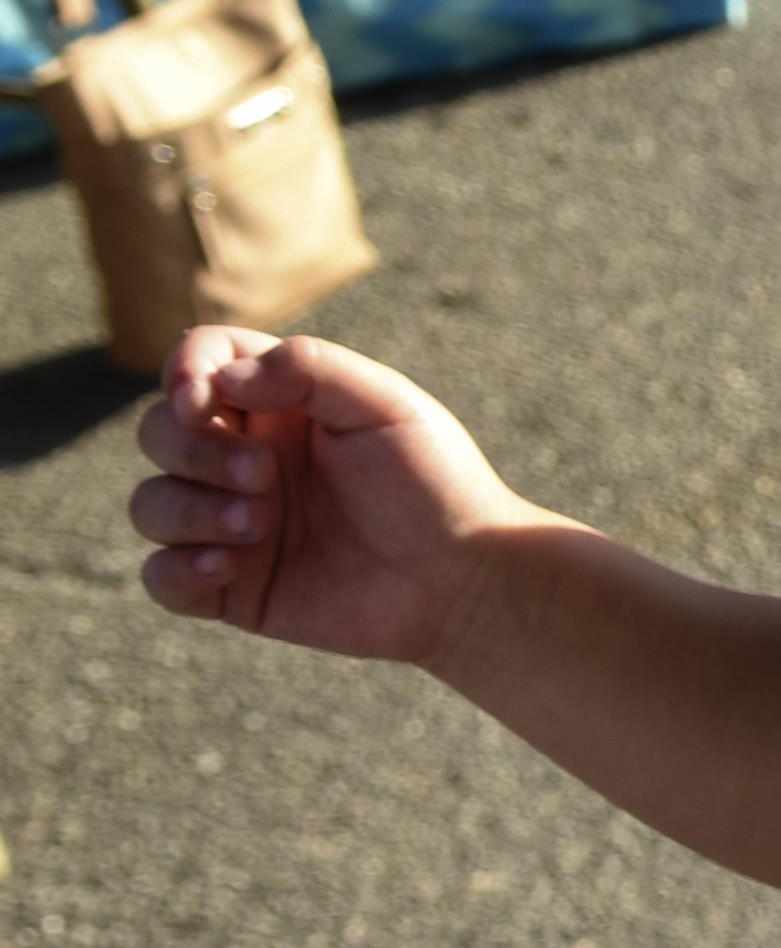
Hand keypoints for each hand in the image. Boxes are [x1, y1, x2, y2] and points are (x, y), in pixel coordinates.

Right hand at [132, 329, 533, 666]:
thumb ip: (310, 368)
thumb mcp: (387, 405)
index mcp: (280, 404)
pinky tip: (227, 568)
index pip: (200, 362)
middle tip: (264, 476)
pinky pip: (159, 577)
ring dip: (191, 510)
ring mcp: (233, 522)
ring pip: (151, 504)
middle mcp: (246, 457)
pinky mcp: (230, 586)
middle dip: (194, 450)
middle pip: (159, 432)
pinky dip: (177, 570)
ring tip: (262, 526)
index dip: (183, 371)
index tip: (204, 400)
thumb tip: (226, 377)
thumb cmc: (434, 484)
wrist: (462, 581)